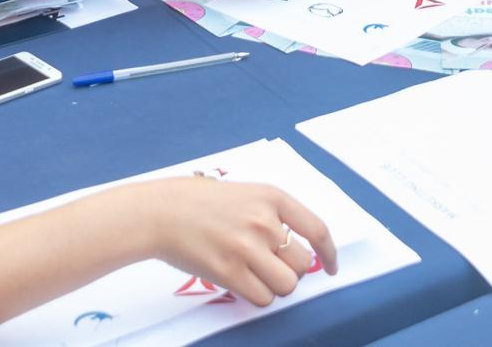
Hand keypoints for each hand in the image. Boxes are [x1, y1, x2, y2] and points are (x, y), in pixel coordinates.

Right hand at [132, 177, 338, 307]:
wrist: (160, 211)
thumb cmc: (198, 202)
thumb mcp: (243, 194)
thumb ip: (271, 216)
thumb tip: (297, 250)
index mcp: (271, 197)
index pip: (316, 229)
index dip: (329, 253)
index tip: (330, 266)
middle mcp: (264, 222)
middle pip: (303, 264)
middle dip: (290, 269)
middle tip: (268, 265)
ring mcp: (247, 248)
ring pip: (287, 285)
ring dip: (274, 285)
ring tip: (253, 274)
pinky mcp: (230, 272)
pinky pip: (263, 298)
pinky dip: (256, 295)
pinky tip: (240, 282)